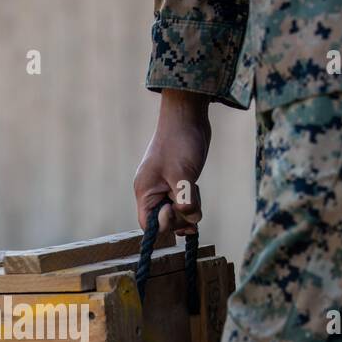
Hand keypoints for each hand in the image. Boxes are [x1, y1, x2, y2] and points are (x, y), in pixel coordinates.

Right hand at [134, 89, 211, 236]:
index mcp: (145, 192)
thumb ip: (184, 201)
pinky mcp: (177, 184)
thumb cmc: (179, 142)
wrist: (186, 117)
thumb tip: (190, 220)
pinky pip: (184, 203)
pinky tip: (196, 191)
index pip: (149, 224)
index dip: (165, 224)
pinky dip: (192, 202)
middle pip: (166, 221)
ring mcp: (165, 188)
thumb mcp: (182, 174)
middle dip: (181, 216)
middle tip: (192, 200)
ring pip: (178, 213)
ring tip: (194, 190)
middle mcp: (153, 193)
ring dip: (189, 209)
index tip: (177, 208)